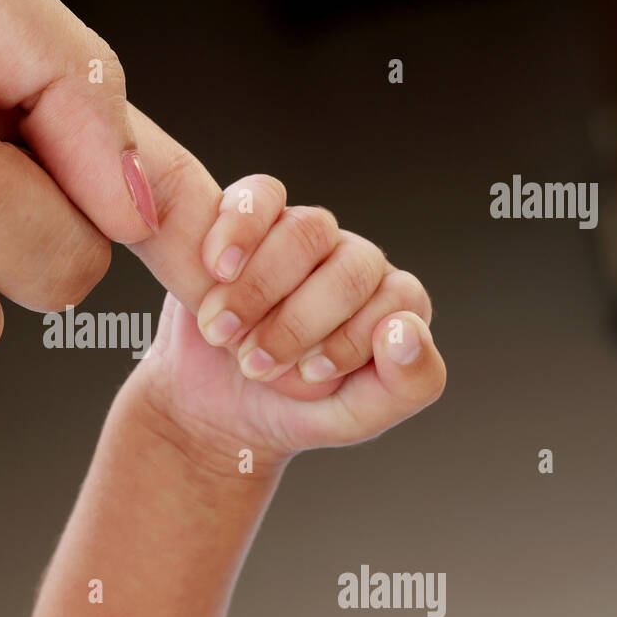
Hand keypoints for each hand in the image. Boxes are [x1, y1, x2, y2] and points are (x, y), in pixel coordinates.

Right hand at [128, 176, 446, 469]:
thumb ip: (406, 385)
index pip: (400, 298)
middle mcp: (353, 263)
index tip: (308, 376)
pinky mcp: (250, 219)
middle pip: (352, 266)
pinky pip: (260, 196)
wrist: (209, 405)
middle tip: (254, 366)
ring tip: (221, 334)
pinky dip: (237, 231)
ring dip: (259, 290)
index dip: (351, 339)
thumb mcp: (355, 420)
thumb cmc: (289, 410)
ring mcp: (303, 235)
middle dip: (297, 325)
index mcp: (391, 305)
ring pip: (307, 230)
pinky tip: (217, 269)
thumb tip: (407, 331)